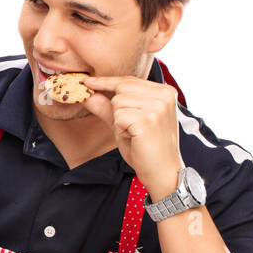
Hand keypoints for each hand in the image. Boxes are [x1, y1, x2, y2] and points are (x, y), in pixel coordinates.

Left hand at [80, 76, 183, 200]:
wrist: (162, 171)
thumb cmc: (146, 148)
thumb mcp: (125, 123)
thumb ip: (107, 108)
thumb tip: (88, 94)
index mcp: (164, 91)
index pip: (129, 80)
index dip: (107, 82)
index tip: (88, 81)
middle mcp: (164, 94)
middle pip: (122, 88)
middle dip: (117, 109)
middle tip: (131, 128)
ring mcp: (158, 105)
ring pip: (118, 102)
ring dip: (119, 121)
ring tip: (135, 134)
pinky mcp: (148, 118)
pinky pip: (119, 117)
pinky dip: (120, 130)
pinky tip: (134, 138)